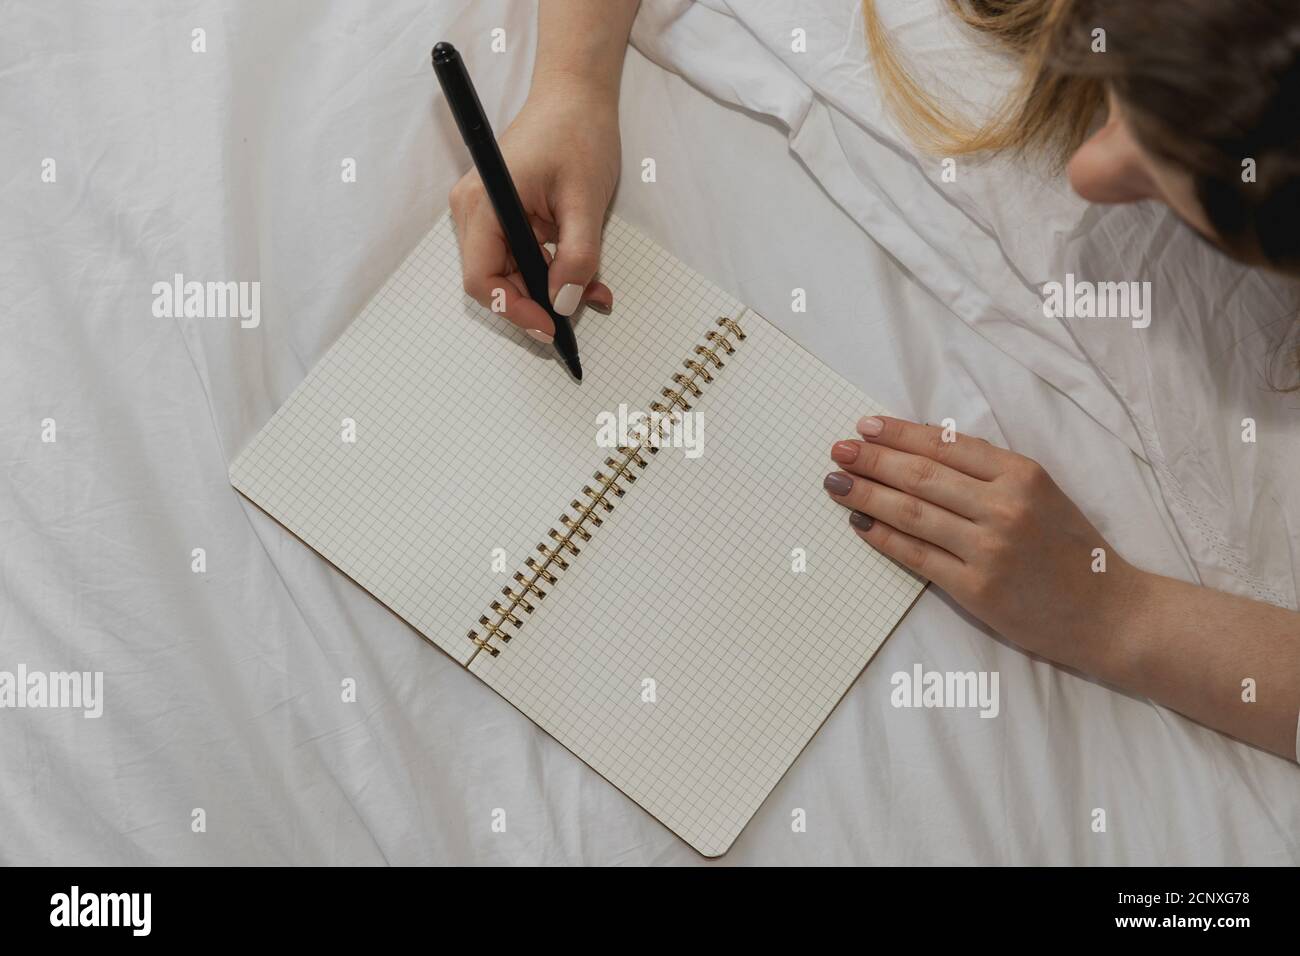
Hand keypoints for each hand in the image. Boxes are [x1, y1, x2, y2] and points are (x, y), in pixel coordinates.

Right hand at [449, 79, 618, 343]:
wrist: (575, 95)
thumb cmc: (576, 132)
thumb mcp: (585, 200)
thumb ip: (577, 256)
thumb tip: (565, 302)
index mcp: (484, 204)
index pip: (481, 280)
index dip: (514, 311)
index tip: (552, 328)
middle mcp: (474, 211)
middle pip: (495, 281)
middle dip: (540, 301)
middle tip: (583, 306)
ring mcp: (486, 213)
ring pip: (511, 272)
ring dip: (550, 288)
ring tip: (593, 288)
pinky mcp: (503, 215)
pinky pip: (521, 256)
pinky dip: (551, 269)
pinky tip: (583, 273)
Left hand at [823, 416, 1147, 678]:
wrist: (1107, 612)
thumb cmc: (1070, 549)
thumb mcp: (1042, 493)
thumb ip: (990, 471)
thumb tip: (923, 448)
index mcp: (1022, 474)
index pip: (946, 444)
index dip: (900, 434)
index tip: (865, 426)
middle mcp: (1005, 507)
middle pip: (921, 475)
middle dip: (872, 460)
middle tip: (837, 451)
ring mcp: (989, 549)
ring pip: (912, 512)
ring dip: (866, 495)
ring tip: (836, 483)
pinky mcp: (976, 587)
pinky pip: (916, 555)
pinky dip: (882, 537)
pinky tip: (859, 523)